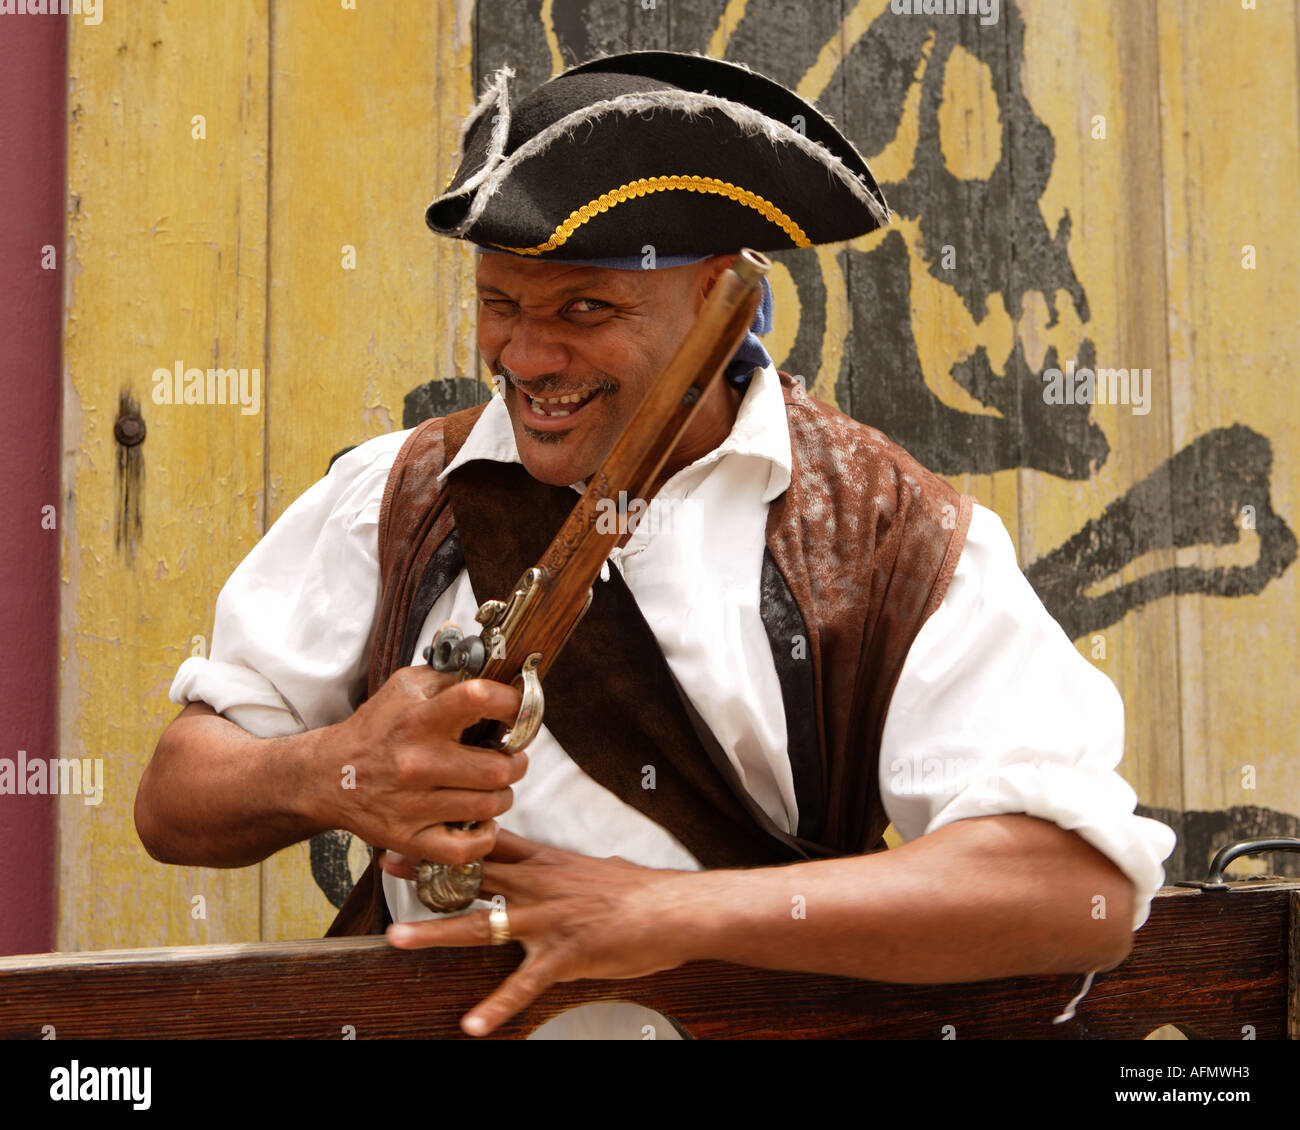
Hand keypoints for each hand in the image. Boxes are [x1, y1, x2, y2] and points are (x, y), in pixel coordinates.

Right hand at [320, 626, 527, 864]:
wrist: (327, 775)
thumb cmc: (375, 729)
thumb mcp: (405, 688)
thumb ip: (449, 678)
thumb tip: (498, 677)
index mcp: (419, 719)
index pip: (479, 699)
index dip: (512, 703)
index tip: (518, 710)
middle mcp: (417, 762)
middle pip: (499, 768)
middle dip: (517, 762)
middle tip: (511, 758)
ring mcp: (413, 805)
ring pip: (490, 806)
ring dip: (502, 796)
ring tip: (492, 787)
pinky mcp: (409, 838)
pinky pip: (467, 848)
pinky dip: (484, 836)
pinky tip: (480, 821)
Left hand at [381, 829, 693, 1035]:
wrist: (674, 909)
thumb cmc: (641, 892)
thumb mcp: (596, 869)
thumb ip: (569, 870)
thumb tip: (566, 869)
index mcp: (547, 862)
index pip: (492, 842)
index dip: (453, 834)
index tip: (419, 824)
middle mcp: (539, 885)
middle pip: (474, 874)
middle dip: (428, 870)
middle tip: (389, 862)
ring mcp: (547, 920)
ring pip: (482, 924)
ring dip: (437, 932)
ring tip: (399, 938)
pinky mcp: (564, 955)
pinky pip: (524, 984)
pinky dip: (497, 1006)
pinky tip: (474, 1024)